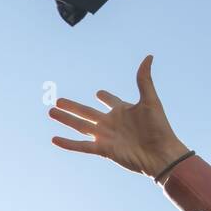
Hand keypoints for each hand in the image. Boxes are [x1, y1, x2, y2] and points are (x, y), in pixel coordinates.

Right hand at [49, 55, 188, 178]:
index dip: (105, 96)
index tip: (99, 93)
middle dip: (72, 106)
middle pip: (86, 112)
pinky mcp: (103, 149)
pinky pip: (82, 146)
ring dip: (65, 119)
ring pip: (80, 126)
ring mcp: (106, 136)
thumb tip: (149, 56)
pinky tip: (55, 139)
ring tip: (50, 112)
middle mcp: (111, 123)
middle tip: (58, 100)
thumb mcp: (150, 100)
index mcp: (123, 110)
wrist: (160, 154)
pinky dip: (68, 143)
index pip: (110, 100)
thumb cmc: (159, 128)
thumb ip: (144, 80)